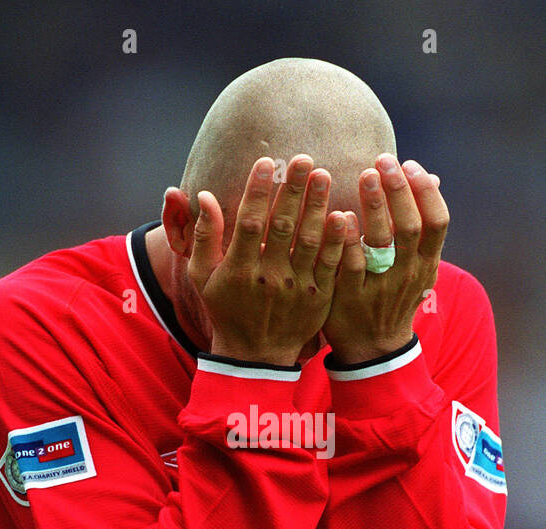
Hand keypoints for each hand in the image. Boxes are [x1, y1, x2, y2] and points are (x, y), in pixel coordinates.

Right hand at [187, 155, 349, 366]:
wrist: (256, 354)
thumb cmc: (226, 308)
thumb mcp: (202, 276)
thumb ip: (204, 236)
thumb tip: (203, 195)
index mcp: (239, 270)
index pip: (249, 223)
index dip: (258, 191)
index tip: (266, 161)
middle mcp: (268, 277)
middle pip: (283, 226)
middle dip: (292, 190)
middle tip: (303, 158)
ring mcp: (296, 288)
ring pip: (310, 241)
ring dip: (317, 206)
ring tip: (324, 175)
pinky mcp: (318, 297)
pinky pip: (330, 264)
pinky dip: (338, 240)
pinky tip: (343, 213)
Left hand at [323, 155, 447, 364]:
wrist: (374, 347)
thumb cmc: (394, 297)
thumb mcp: (418, 267)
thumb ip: (423, 227)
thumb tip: (433, 178)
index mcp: (426, 264)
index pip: (437, 222)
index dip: (425, 191)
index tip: (409, 164)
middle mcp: (408, 275)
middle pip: (411, 226)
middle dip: (399, 190)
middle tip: (383, 160)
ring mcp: (380, 287)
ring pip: (382, 242)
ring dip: (375, 206)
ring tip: (365, 175)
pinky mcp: (352, 296)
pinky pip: (351, 264)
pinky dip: (348, 238)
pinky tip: (341, 214)